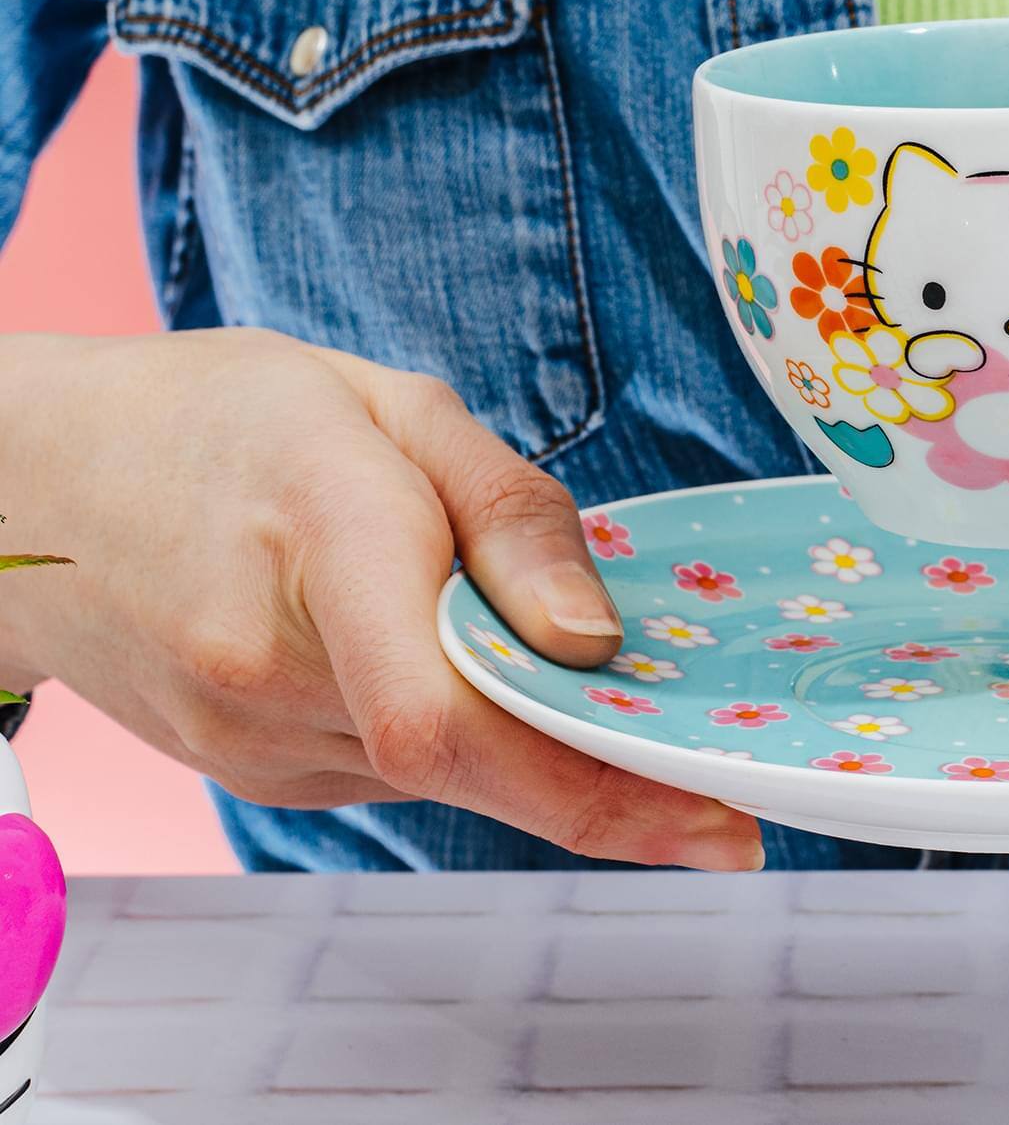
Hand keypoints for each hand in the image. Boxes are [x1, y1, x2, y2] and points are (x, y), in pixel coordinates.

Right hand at [0, 329, 761, 869]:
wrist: (34, 482)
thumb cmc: (226, 419)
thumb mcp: (393, 404)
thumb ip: (510, 516)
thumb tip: (592, 641)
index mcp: (325, 535)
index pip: (458, 710)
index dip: (597, 786)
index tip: (719, 824)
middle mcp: (269, 666)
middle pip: (472, 759)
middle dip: (605, 776)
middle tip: (716, 783)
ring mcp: (245, 739)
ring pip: (441, 772)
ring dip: (529, 744)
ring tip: (581, 681)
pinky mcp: (247, 770)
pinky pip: (394, 767)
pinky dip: (461, 735)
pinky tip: (470, 670)